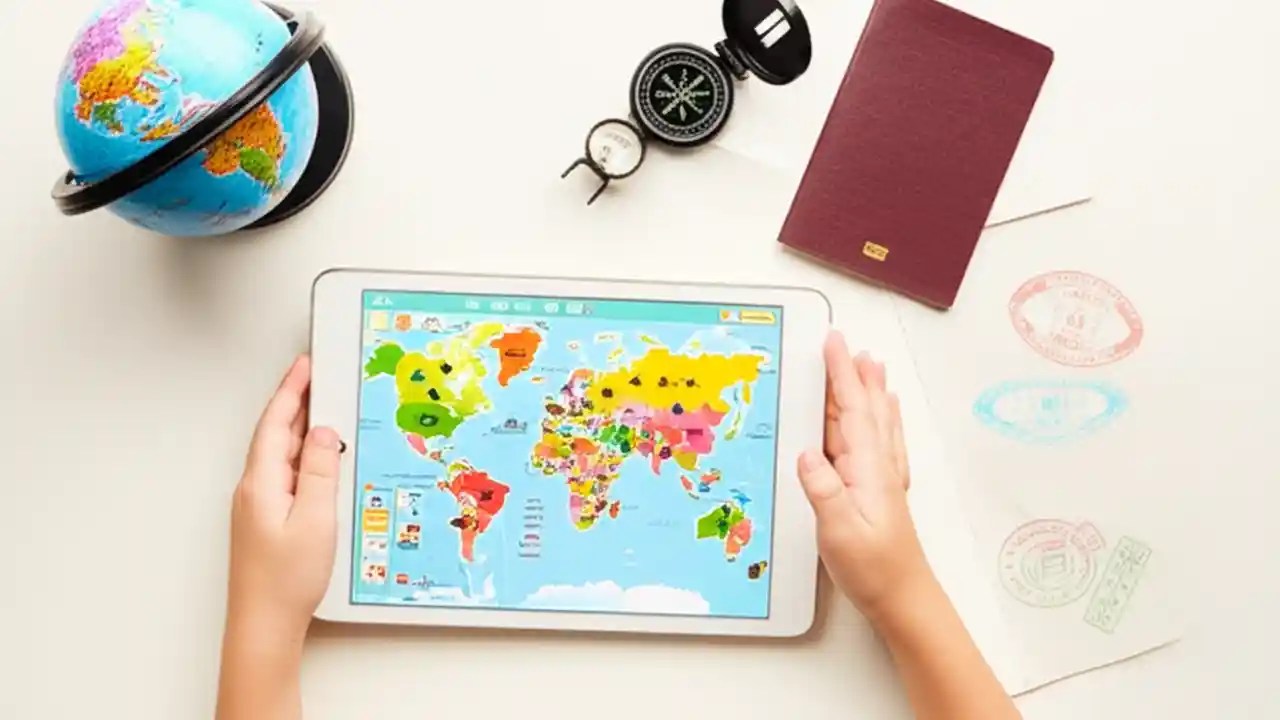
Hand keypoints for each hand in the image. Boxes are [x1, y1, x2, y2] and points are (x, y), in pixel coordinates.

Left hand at [226, 355, 341, 638]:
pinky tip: (320, 462)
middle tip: (317, 377)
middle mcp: (254, 490)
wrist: (262, 627)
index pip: (276, 423)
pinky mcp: (267, 522)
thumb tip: (325, 435)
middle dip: (296, 403)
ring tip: (324, 410)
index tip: (305, 365)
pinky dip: (303, 458)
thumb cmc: (285, 581)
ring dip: (301, 430)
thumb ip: (321, 472)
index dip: (291, 390)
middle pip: (275, 434)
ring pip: (281, 455)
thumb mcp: (315, 520)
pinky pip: (286, 476)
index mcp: (261, 482)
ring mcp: (258, 506)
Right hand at [797, 331, 933, 622]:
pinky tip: (884, 414)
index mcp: (868, 468)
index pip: (852, 410)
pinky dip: (880, 419)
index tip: (833, 343)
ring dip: (869, 391)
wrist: (904, 600)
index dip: (841, 374)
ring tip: (869, 363)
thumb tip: (806, 452)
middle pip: (865, 408)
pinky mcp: (881, 492)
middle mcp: (878, 466)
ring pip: (874, 422)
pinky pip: (880, 441)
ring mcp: (882, 478)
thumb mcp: (840, 531)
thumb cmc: (874, 569)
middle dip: (854, 374)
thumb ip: (823, 490)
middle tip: (846, 343)